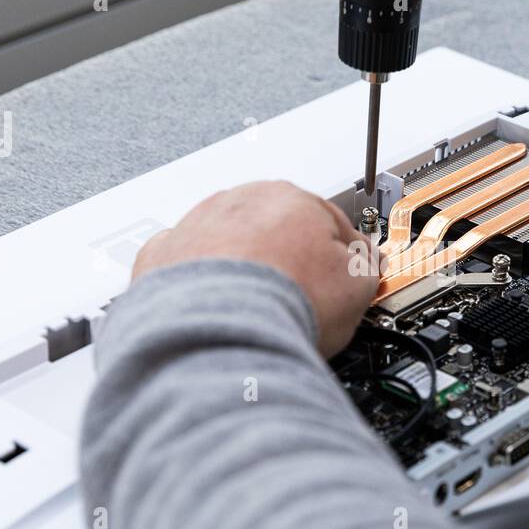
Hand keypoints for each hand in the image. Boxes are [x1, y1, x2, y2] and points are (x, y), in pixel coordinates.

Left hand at [133, 181, 381, 356]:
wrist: (221, 330)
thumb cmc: (285, 302)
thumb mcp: (357, 285)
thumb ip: (365, 265)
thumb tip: (366, 263)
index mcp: (293, 198)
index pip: (329, 224)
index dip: (341, 258)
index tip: (341, 277)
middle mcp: (240, 202)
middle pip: (274, 229)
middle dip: (286, 260)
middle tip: (298, 300)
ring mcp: (197, 226)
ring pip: (227, 243)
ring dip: (241, 269)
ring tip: (256, 310)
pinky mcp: (162, 259)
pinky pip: (184, 267)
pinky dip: (196, 284)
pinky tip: (213, 308)